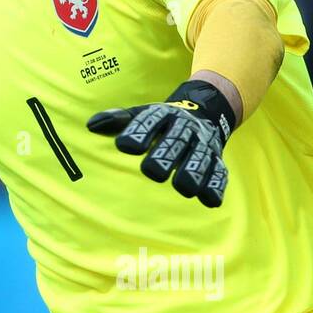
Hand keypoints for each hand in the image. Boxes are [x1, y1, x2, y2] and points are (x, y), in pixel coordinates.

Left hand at [87, 80, 233, 207]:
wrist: (204, 111)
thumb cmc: (161, 121)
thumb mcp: (142, 114)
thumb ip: (117, 120)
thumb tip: (91, 126)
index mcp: (164, 115)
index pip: (151, 121)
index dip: (139, 132)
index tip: (125, 146)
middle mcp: (185, 128)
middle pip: (176, 141)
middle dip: (166, 156)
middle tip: (152, 171)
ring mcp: (202, 144)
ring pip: (200, 158)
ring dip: (193, 172)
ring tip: (183, 187)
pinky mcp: (216, 160)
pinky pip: (220, 173)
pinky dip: (216, 186)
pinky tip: (208, 200)